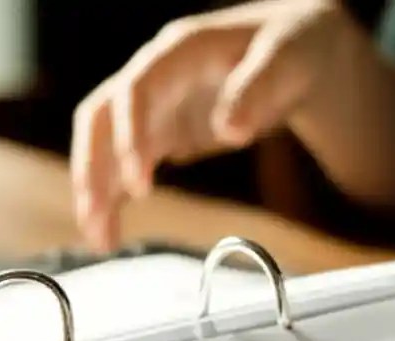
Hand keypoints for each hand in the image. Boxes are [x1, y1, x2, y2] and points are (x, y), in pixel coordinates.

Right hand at [71, 0, 357, 249]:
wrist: (301, 49)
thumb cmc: (293, 47)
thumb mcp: (287, 61)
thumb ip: (258, 90)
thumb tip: (231, 129)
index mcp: (181, 51)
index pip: (137, 90)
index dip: (131, 136)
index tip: (138, 185)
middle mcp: (156, 75)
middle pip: (103, 119)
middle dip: (94, 169)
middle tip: (96, 219)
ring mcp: (156, 104)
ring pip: (105, 144)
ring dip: (95, 189)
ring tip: (97, 239)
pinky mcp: (163, 131)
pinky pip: (125, 163)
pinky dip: (114, 195)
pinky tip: (108, 230)